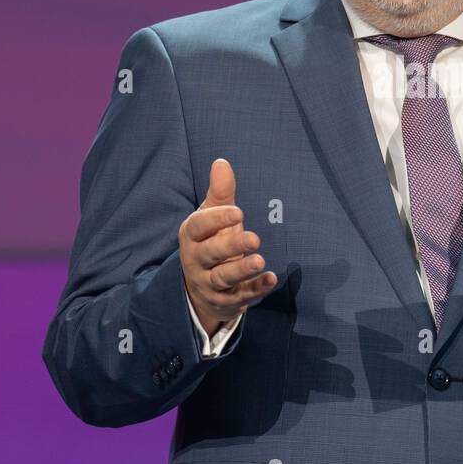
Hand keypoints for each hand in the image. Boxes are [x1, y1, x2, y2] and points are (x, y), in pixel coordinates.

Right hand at [179, 158, 278, 336]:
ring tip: (260, 261)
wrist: (201, 286)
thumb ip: (220, 192)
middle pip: (210, 254)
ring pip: (223, 278)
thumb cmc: (211, 240)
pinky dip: (256, 289)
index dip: (217, 219)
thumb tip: (222, 162)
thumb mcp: (212, 215)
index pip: (199, 227)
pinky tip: (271, 279)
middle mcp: (196, 260)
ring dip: (242, 271)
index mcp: (191, 236)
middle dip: (230, 246)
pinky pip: (240, 297)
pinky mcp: (224, 301)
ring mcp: (209, 283)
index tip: (238, 212)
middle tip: (254, 238)